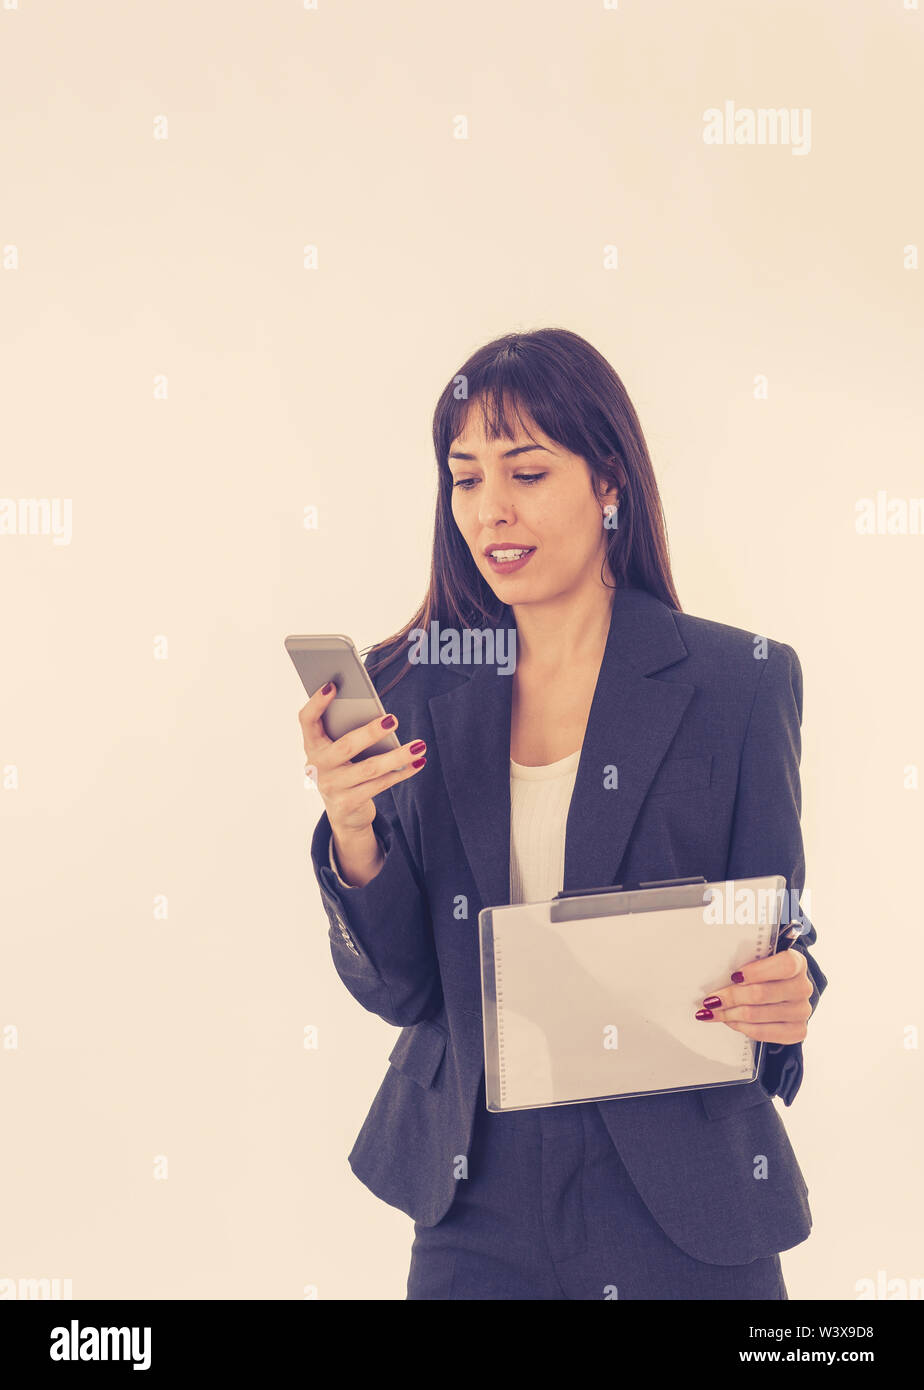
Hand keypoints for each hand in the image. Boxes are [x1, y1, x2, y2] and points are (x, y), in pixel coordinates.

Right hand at [298, 681, 426, 838]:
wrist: (342, 812)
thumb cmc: (344, 769)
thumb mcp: (338, 751)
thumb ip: (348, 732)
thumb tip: (381, 715)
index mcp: (312, 745)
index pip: (307, 720)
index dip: (316, 702)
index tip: (333, 685)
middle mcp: (318, 766)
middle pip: (346, 746)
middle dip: (370, 732)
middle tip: (393, 719)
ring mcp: (332, 786)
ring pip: (369, 768)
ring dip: (397, 756)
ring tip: (419, 745)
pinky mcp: (348, 803)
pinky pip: (380, 785)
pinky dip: (401, 773)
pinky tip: (417, 762)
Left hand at [695, 949, 812, 1043]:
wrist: (782, 994)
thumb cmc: (765, 974)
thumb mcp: (759, 961)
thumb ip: (745, 961)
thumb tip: (716, 970)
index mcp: (797, 963)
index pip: (783, 966)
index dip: (757, 972)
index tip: (734, 976)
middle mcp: (803, 988)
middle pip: (762, 993)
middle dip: (731, 997)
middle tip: (710, 1000)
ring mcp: (802, 1011)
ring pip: (757, 1014)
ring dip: (730, 1014)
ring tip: (713, 1012)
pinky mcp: (797, 1031)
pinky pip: (762, 1033)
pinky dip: (741, 1027)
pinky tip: (729, 1021)